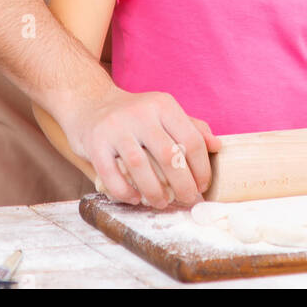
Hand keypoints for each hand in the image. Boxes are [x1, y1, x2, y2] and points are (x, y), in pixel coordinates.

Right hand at [59, 86, 220, 208]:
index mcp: (162, 104)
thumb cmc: (134, 115)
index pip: (192, 139)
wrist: (89, 103)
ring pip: (140, 167)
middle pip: (169, 156)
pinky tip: (135, 198)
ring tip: (161, 203)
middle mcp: (140, 112)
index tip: (202, 186)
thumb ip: (191, 127)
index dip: (202, 169)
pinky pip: (112, 175)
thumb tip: (217, 146)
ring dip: (155, 193)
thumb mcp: (163, 112)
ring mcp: (116, 127)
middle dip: (183, 186)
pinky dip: (126, 193)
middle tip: (187, 201)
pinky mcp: (95, 142)